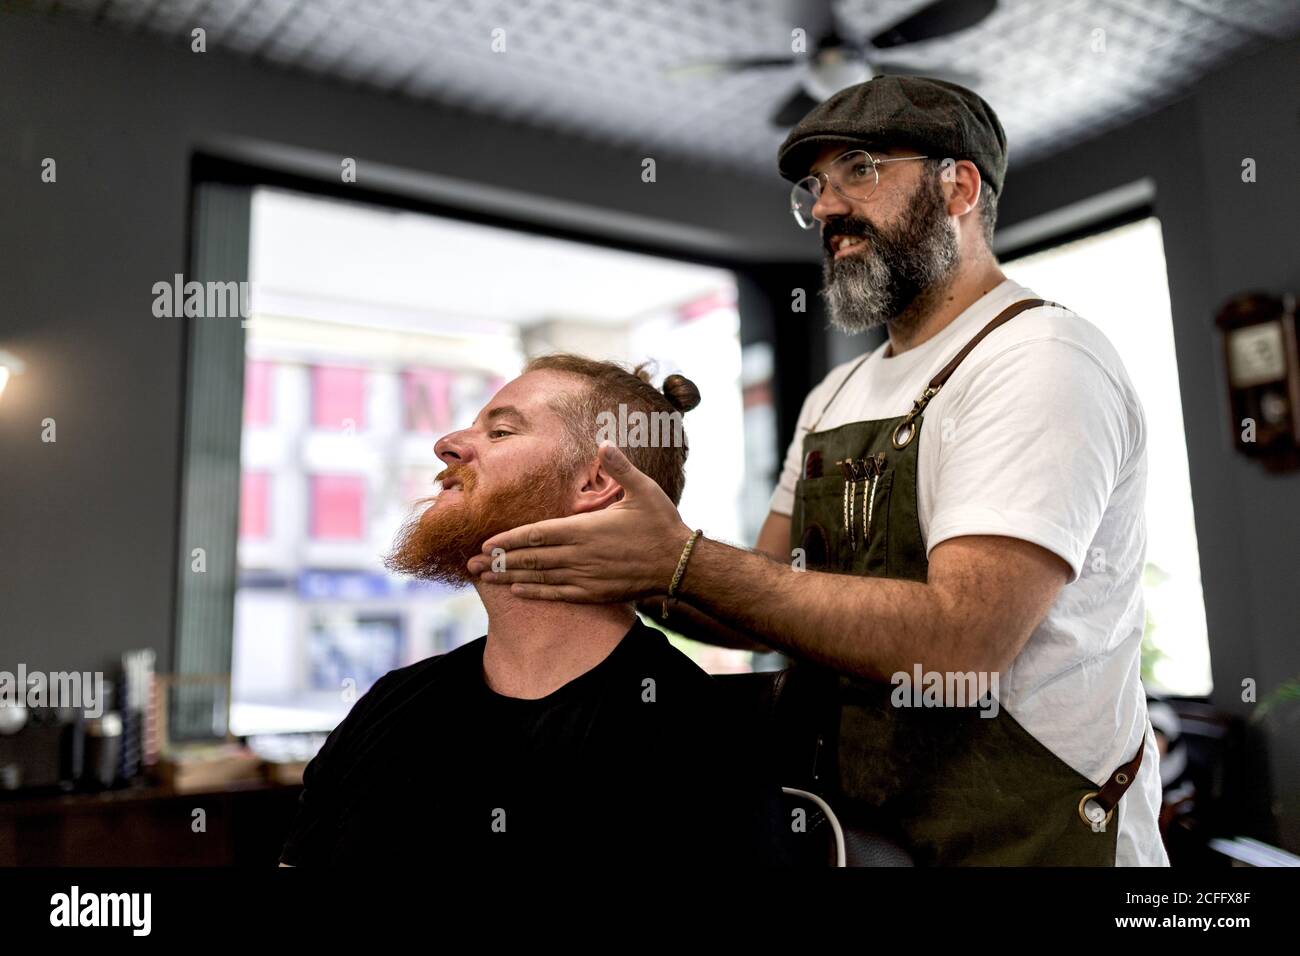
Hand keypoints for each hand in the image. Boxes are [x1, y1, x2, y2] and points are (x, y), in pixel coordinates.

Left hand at [466, 442, 693, 602]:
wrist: (679, 562)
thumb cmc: (661, 523)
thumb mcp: (643, 489)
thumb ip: (619, 467)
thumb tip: (603, 443)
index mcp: (585, 529)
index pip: (538, 535)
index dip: (510, 539)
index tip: (486, 542)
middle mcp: (580, 555)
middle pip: (531, 559)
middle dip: (499, 561)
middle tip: (471, 564)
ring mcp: (586, 576)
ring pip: (540, 578)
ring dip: (510, 578)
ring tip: (485, 579)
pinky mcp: (595, 592)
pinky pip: (559, 594)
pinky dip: (536, 593)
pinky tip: (518, 591)